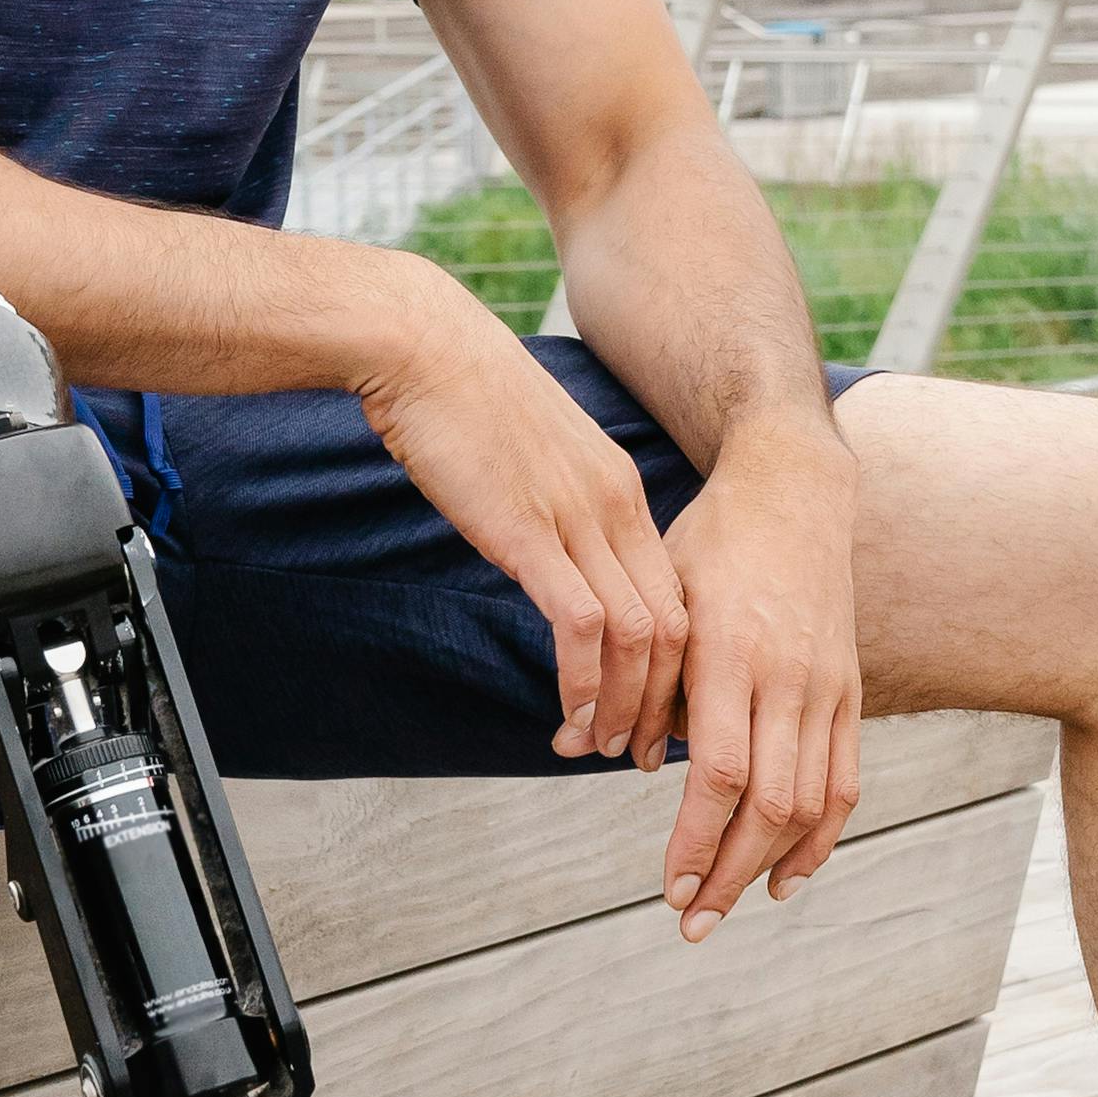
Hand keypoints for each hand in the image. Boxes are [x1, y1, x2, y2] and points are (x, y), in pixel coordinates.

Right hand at [353, 268, 691, 763]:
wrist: (421, 344)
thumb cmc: (458, 397)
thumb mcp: (528, 457)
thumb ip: (550, 505)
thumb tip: (543, 551)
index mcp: (620, 490)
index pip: (676, 594)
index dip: (671, 665)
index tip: (648, 710)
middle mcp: (615, 507)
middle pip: (677, 625)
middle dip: (661, 703)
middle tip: (636, 752)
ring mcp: (578, 519)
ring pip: (639, 635)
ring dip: (622, 706)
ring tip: (596, 748)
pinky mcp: (530, 532)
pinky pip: (583, 624)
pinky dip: (582, 682)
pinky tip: (566, 715)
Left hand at [660, 414, 864, 934]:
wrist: (795, 494)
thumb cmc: (711, 545)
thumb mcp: (661, 598)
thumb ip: (637, 680)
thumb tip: (585, 749)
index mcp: (734, 652)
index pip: (721, 771)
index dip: (697, 840)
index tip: (668, 887)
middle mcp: (790, 677)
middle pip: (771, 804)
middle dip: (727, 873)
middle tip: (691, 918)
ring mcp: (829, 687)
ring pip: (812, 803)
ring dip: (768, 867)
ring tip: (727, 905)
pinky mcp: (852, 693)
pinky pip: (845, 782)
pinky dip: (821, 839)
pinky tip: (787, 877)